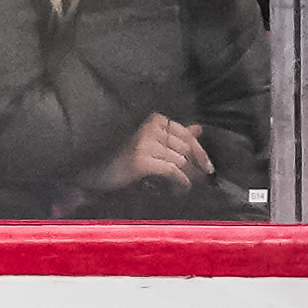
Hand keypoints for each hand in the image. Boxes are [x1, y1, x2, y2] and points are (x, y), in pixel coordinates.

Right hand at [92, 111, 214, 192]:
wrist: (99, 172)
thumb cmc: (127, 158)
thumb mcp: (154, 143)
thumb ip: (177, 135)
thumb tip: (199, 128)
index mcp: (154, 120)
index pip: (186, 134)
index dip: (200, 152)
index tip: (208, 166)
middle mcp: (149, 128)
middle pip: (184, 148)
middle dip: (193, 166)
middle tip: (199, 180)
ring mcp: (144, 143)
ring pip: (179, 160)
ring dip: (186, 176)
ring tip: (185, 186)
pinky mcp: (141, 160)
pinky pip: (171, 170)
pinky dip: (180, 181)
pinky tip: (183, 188)